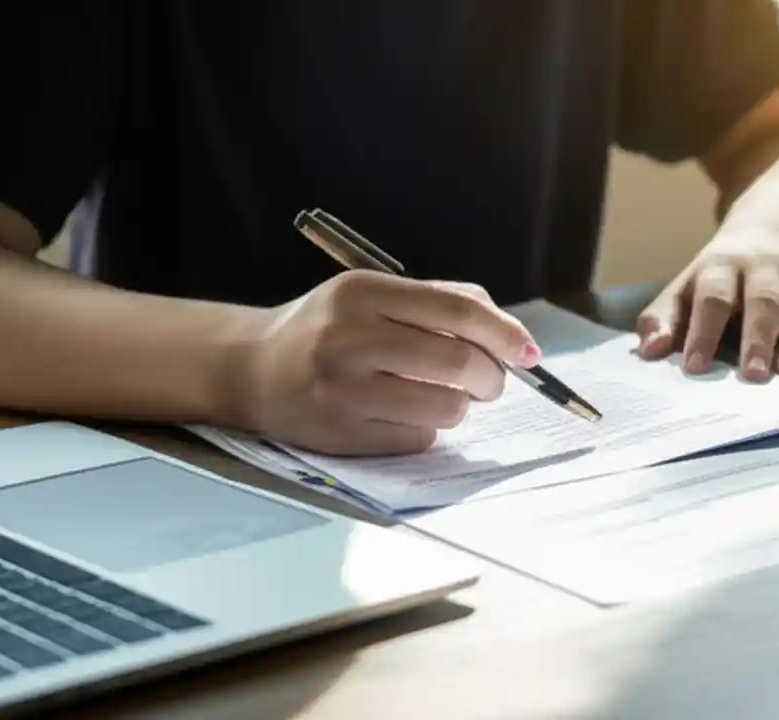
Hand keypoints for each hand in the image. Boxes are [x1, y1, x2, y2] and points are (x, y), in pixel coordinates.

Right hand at [226, 270, 538, 455]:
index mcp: (362, 293)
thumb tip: (509, 334)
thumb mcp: (374, 296)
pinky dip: (427, 427)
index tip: (528, 351)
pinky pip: (418, 436)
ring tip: (442, 396)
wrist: (250, 368)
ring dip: (461, 405)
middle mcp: (348, 338)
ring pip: (446, 406)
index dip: (504, 332)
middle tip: (491, 382)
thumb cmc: (330, 329)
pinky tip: (402, 413)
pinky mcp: (341, 435)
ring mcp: (342, 390)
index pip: (456, 310)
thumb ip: (440, 302)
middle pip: (458, 361)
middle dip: (492, 376)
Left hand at [636, 233, 778, 380]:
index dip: (703, 331)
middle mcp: (765, 268)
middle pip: (763, 299)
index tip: (695, 366)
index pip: (712, 297)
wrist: (773, 228)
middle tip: (753, 375)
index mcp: (722, 267)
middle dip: (758, 337)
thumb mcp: (686, 287)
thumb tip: (650, 350)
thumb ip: (664, 318)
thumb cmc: (721, 276)